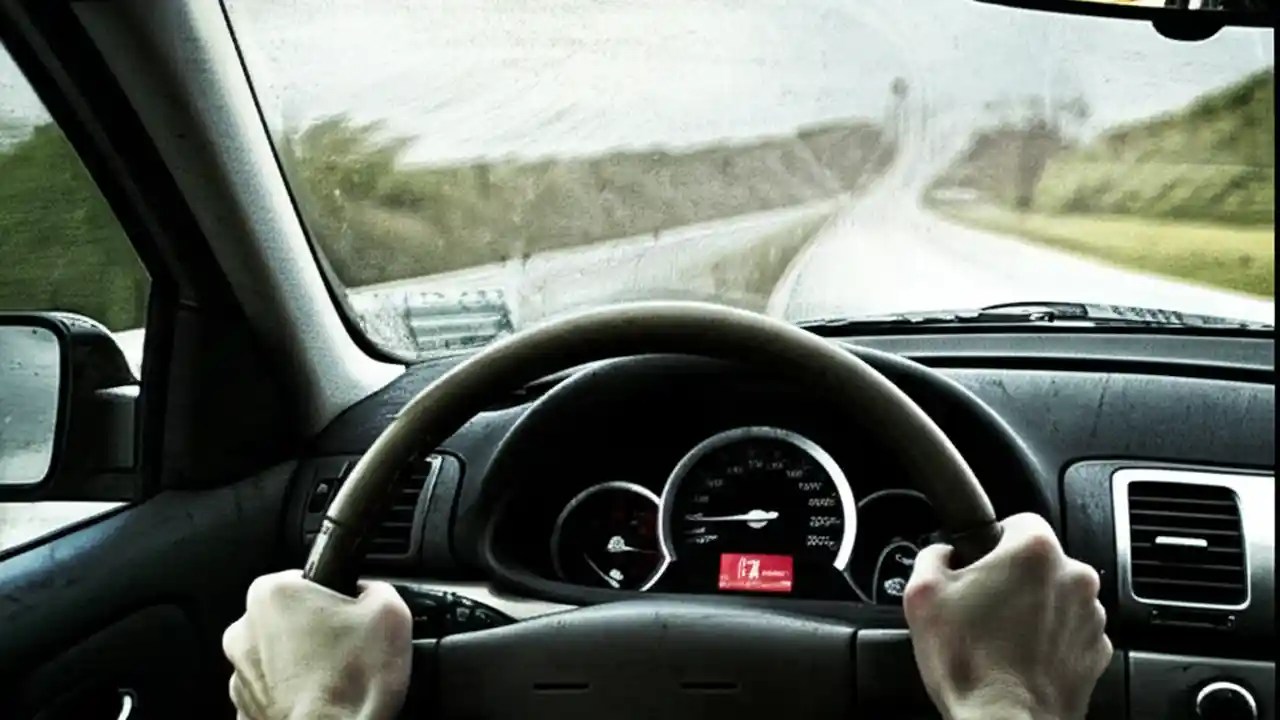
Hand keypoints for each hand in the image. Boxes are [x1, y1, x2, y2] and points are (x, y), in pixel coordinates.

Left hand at [222, 570, 412, 719]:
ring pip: (279, 655)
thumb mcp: (391, 612)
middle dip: (317, 629)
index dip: (336, 597)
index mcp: (272, 594)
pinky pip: (274, 690)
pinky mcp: (244, 708)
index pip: (309, 579)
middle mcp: (244, 629)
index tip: (352, 616)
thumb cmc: (354, 682)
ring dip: (304, 662)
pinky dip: (295, 693)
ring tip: (337, 680)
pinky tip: (322, 700)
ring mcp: (240, 673)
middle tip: (349, 649)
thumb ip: (377, 587)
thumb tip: (371, 594)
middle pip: (290, 617)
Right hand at [904, 513, 1111, 719]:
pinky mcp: (1096, 651)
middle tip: (981, 607)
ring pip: (1055, 595)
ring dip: (1032, 608)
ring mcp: (1091, 617)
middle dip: (1012, 578)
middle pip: (1039, 561)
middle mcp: (1074, 577)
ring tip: (998, 637)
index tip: (977, 567)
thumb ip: (933, 555)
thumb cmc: (969, 663)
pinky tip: (1018, 656)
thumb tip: (943, 553)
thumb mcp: (923, 593)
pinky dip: (1047, 638)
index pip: (1017, 522)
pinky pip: (1068, 631)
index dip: (991, 543)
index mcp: (1035, 551)